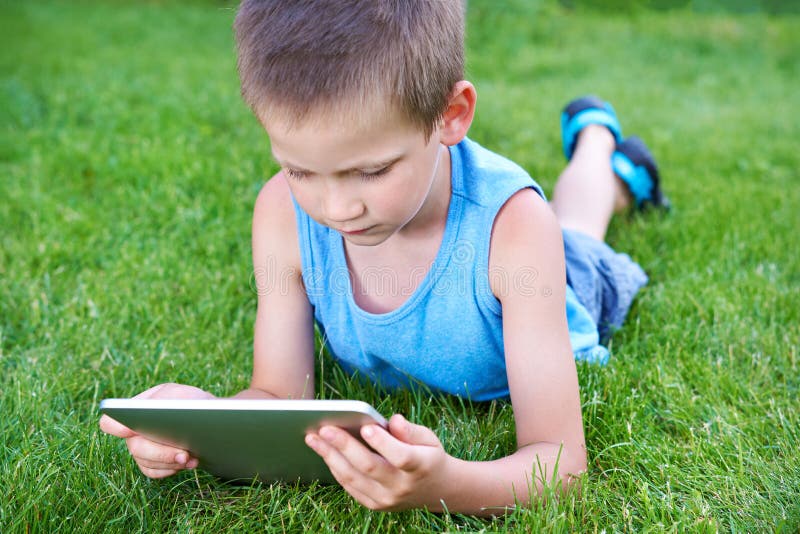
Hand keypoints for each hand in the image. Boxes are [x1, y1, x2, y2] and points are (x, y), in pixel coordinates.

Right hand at [99, 383, 213, 478]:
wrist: (214, 423)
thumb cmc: (197, 404)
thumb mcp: (184, 395)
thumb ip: (162, 401)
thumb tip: (141, 413)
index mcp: (138, 408)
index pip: (112, 421)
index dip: (116, 426)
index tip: (131, 428)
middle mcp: (135, 430)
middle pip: (135, 446)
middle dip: (160, 452)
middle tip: (184, 454)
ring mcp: (142, 447)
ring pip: (145, 461)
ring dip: (169, 462)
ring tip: (193, 458)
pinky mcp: (153, 462)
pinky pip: (153, 472)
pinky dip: (170, 469)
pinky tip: (188, 464)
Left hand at [305, 414, 452, 510]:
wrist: (436, 489)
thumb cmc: (428, 455)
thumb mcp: (428, 438)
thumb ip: (410, 430)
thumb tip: (393, 420)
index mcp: (420, 466)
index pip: (401, 456)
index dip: (383, 443)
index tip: (366, 427)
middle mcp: (402, 486)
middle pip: (369, 467)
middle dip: (344, 446)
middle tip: (325, 428)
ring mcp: (387, 499)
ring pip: (354, 478)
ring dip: (330, 457)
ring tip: (313, 438)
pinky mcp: (375, 505)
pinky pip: (350, 487)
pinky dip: (335, 468)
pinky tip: (324, 452)